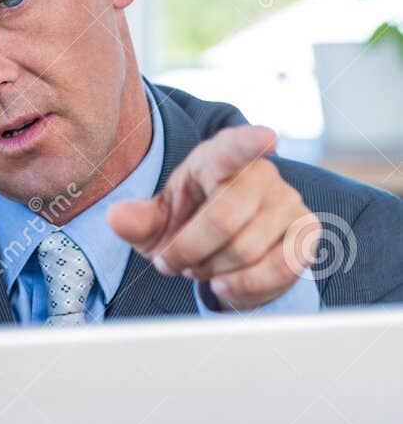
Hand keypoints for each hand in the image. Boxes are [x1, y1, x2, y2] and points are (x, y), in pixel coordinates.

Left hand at [108, 123, 319, 310]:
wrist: (224, 257)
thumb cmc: (188, 227)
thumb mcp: (156, 224)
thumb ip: (137, 220)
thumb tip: (117, 217)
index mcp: (217, 158)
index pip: (235, 146)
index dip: (250, 142)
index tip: (266, 137)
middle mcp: (260, 173)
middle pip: (224, 219)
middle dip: (189, 251)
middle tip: (174, 262)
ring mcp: (288, 201)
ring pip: (246, 250)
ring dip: (213, 271)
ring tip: (201, 268)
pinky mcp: (306, 233)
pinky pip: (278, 269)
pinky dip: (244, 286)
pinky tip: (227, 283)